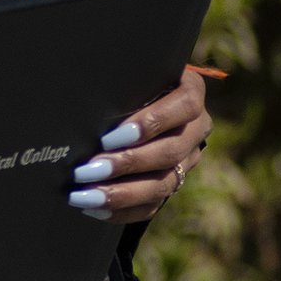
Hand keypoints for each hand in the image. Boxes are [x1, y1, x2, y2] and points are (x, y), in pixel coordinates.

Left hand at [65, 69, 213, 224]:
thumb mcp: (130, 71)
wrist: (136, 96)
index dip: (150, 122)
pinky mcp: (174, 182)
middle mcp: (195, 128)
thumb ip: (122, 82)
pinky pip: (153, 204)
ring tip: (84, 195)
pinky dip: (122, 209)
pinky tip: (94, 208)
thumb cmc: (124, 77)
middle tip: (86, 169)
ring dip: (121, 192)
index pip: (185, 106)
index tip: (110, 135)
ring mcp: (187, 159)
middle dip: (126, 163)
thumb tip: (87, 96)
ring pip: (163, 183)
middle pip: (170, 151)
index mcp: (190, 92)